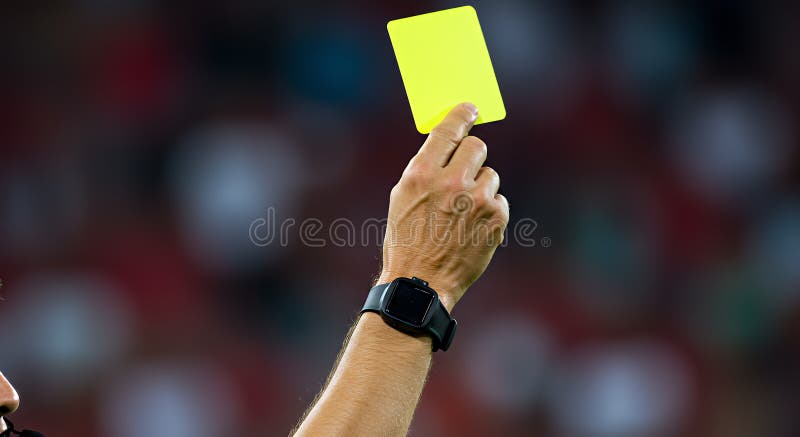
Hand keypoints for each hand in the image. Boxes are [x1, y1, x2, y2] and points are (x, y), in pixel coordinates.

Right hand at [379, 103, 508, 310]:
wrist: (422, 282)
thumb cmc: (406, 240)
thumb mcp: (403, 197)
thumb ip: (426, 168)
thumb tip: (448, 143)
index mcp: (422, 173)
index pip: (448, 130)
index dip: (462, 115)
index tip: (470, 108)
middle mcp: (451, 182)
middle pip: (476, 146)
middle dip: (471, 156)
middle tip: (464, 172)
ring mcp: (476, 200)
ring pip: (489, 175)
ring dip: (479, 188)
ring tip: (461, 214)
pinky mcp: (495, 218)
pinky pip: (499, 200)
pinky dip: (489, 211)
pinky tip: (471, 228)